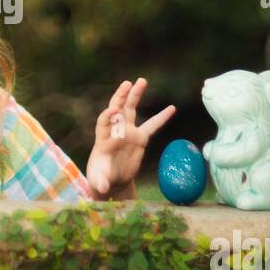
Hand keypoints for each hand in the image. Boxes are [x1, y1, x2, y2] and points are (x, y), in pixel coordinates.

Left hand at [86, 78, 175, 198]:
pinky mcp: (140, 138)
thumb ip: (100, 182)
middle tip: (127, 84)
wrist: (112, 179)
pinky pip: (152, 126)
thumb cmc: (101, 178)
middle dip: (120, 97)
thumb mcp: (98, 180)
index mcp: (102, 138)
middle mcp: (115, 131)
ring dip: (135, 95)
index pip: (103, 122)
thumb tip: (101, 188)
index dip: (107, 116)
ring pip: (131, 110)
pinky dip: (161, 117)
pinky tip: (171, 108)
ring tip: (141, 81)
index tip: (112, 110)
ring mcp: (128, 132)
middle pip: (117, 109)